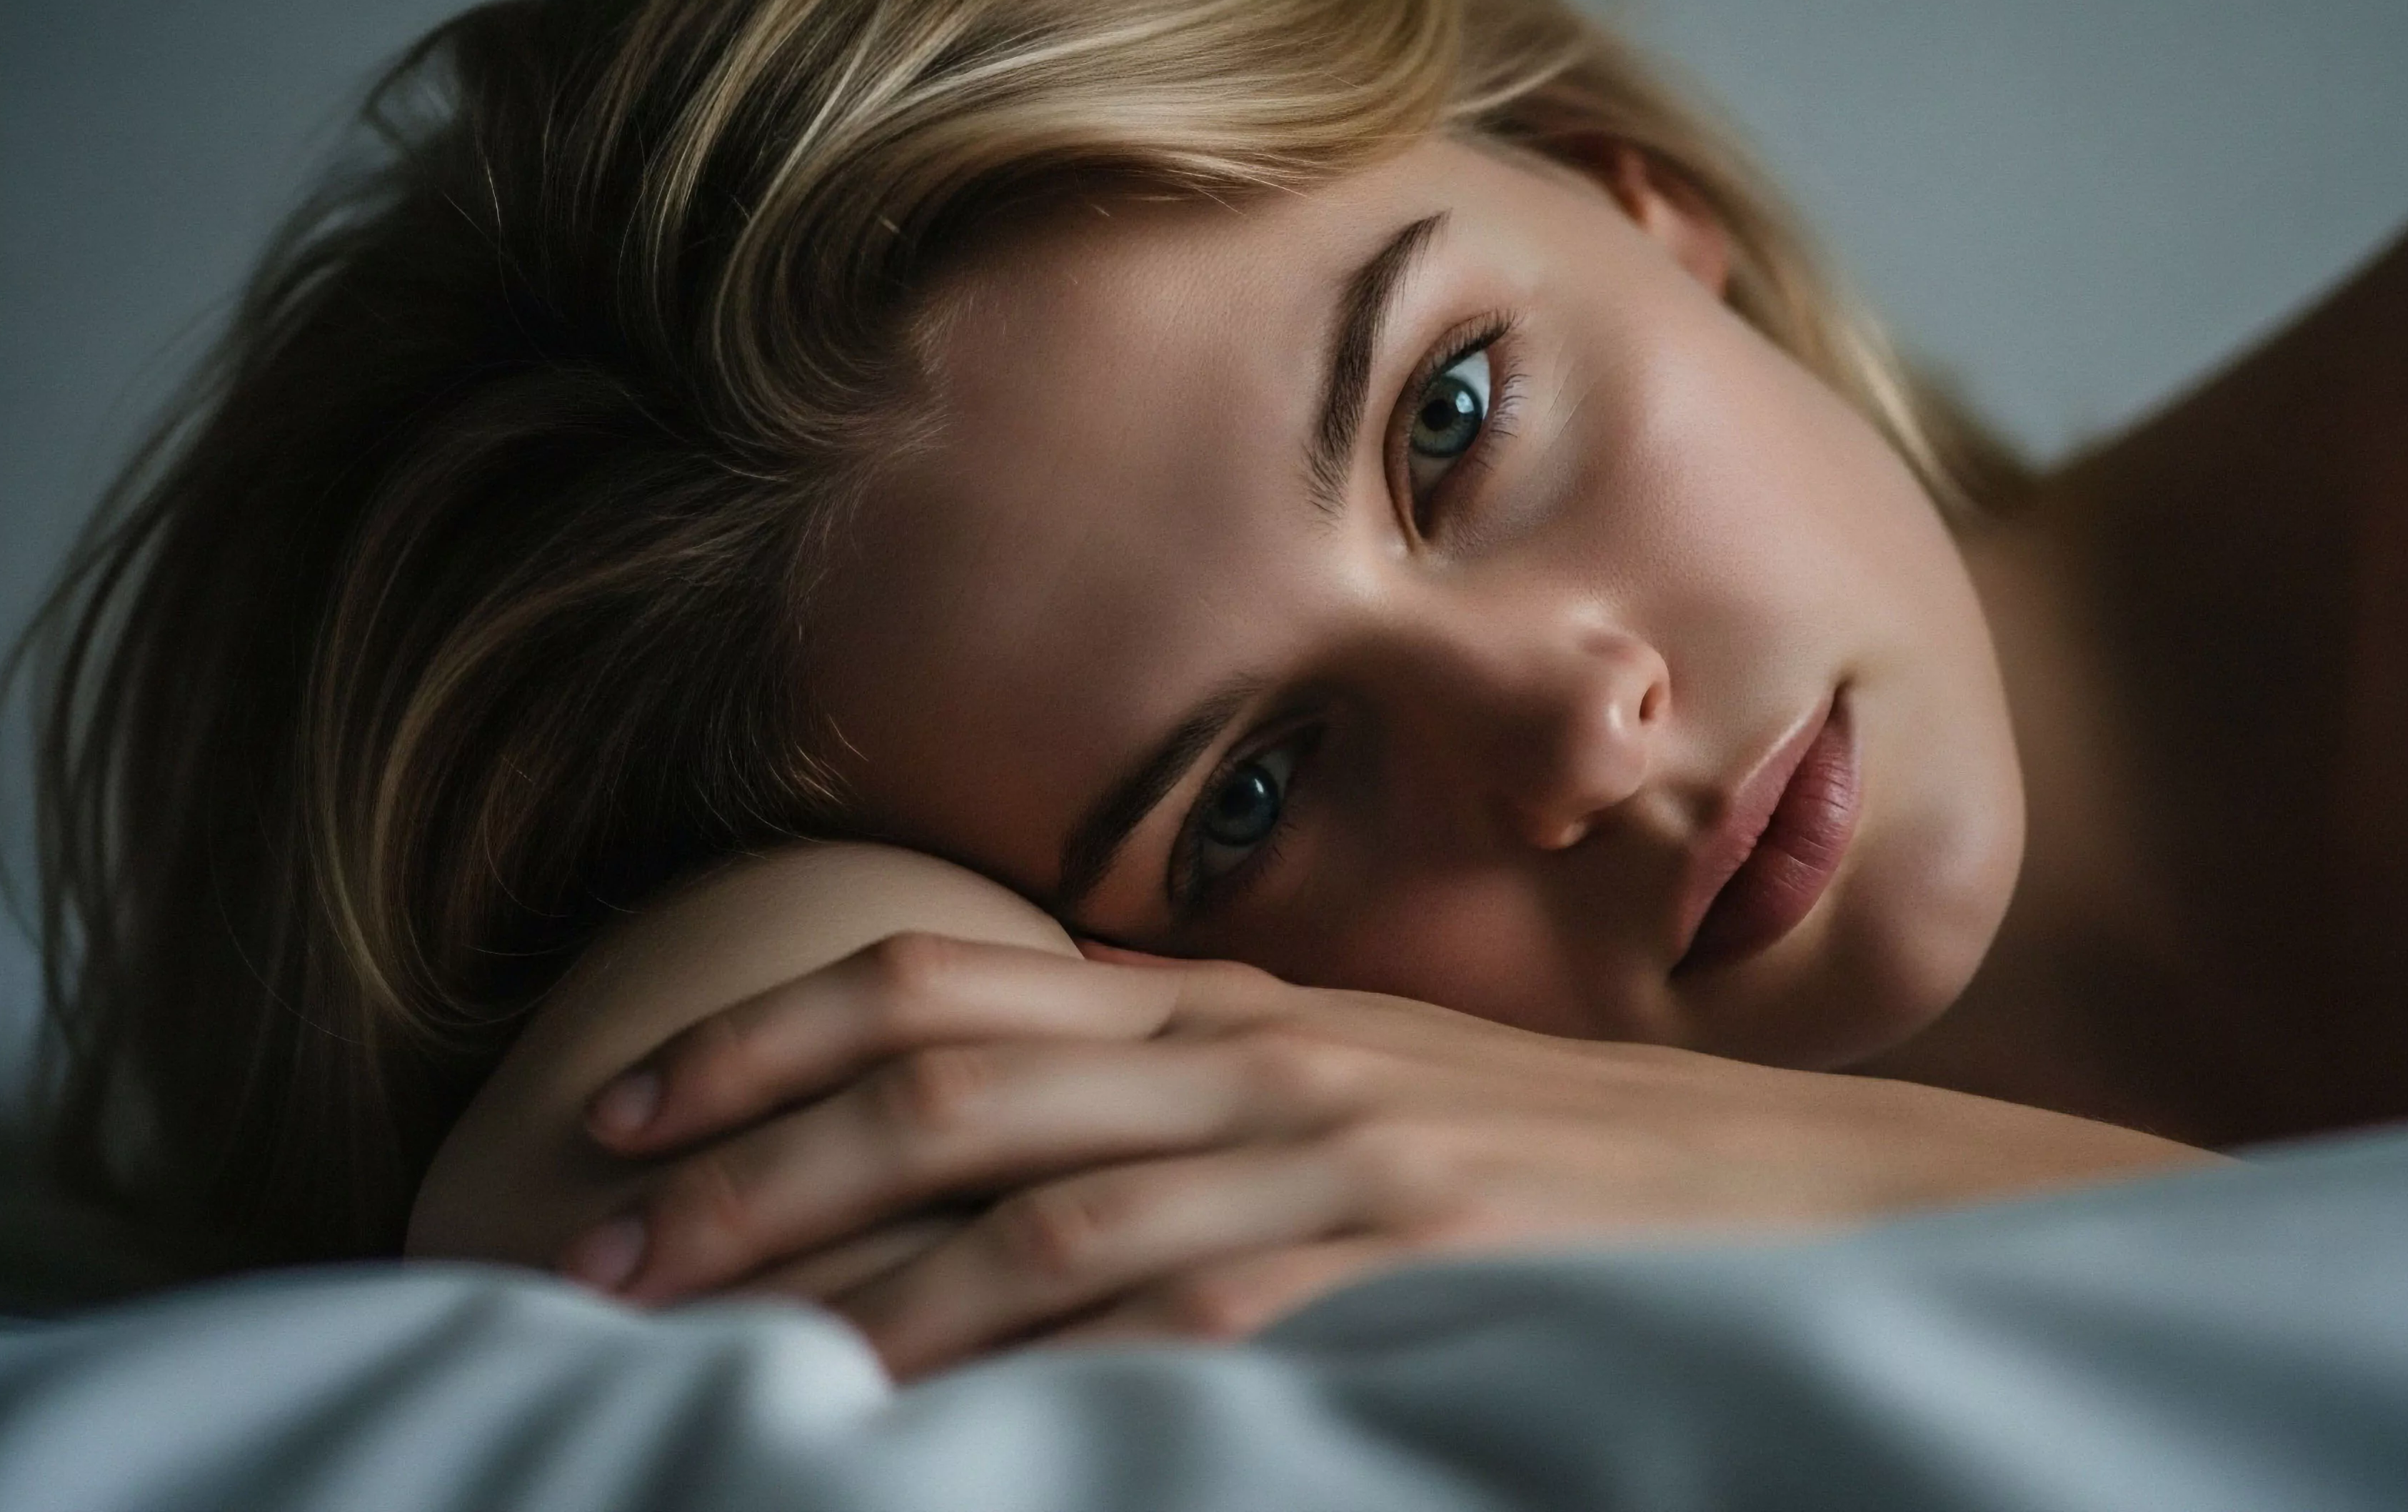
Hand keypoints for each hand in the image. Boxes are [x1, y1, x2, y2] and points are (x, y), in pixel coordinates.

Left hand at [561, 932, 2215, 1375]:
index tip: (622, 1107)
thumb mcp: (1362, 1108)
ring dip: (844, 1280)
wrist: (1822, 1194)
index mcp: (1230, 1008)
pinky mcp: (1412, 1267)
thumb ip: (1198, 1118)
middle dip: (749, 1163)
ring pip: (1036, 1207)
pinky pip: (1189, 1319)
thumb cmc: (1564, 1172)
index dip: (768, 1036)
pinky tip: (925, 1421)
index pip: (949, 985)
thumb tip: (1020, 1178)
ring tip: (692, 1347)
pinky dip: (1044, 1370)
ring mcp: (1336, 1159)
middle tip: (585, 1244)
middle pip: (947, 1083)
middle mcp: (1256, 1057)